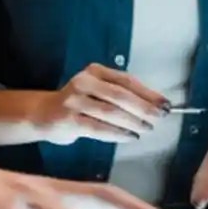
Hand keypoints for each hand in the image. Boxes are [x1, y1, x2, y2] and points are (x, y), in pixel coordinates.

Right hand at [32, 64, 169, 144]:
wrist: (43, 115)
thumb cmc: (78, 103)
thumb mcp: (97, 90)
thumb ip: (120, 94)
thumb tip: (155, 105)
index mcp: (95, 71)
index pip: (126, 80)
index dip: (148, 93)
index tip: (164, 104)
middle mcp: (84, 82)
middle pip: (120, 96)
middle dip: (143, 108)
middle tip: (159, 118)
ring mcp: (74, 101)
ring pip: (111, 112)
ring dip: (132, 122)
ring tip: (146, 129)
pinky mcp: (69, 120)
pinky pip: (98, 128)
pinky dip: (117, 134)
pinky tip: (130, 137)